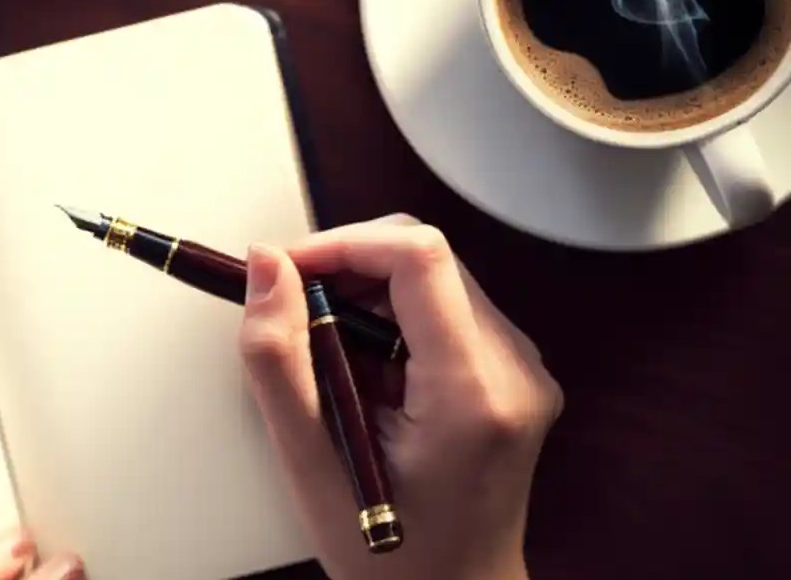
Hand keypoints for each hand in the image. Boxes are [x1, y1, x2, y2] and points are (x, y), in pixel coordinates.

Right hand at [238, 215, 562, 579]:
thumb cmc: (388, 554)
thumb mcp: (309, 463)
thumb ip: (279, 359)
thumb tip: (269, 266)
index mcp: (473, 392)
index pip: (419, 257)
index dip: (343, 243)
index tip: (287, 270)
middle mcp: (515, 369)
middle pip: (426, 258)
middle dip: (348, 267)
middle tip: (296, 313)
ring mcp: (522, 369)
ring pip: (434, 276)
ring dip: (367, 294)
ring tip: (329, 358)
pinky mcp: (513, 372)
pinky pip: (446, 307)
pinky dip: (392, 318)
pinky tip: (364, 372)